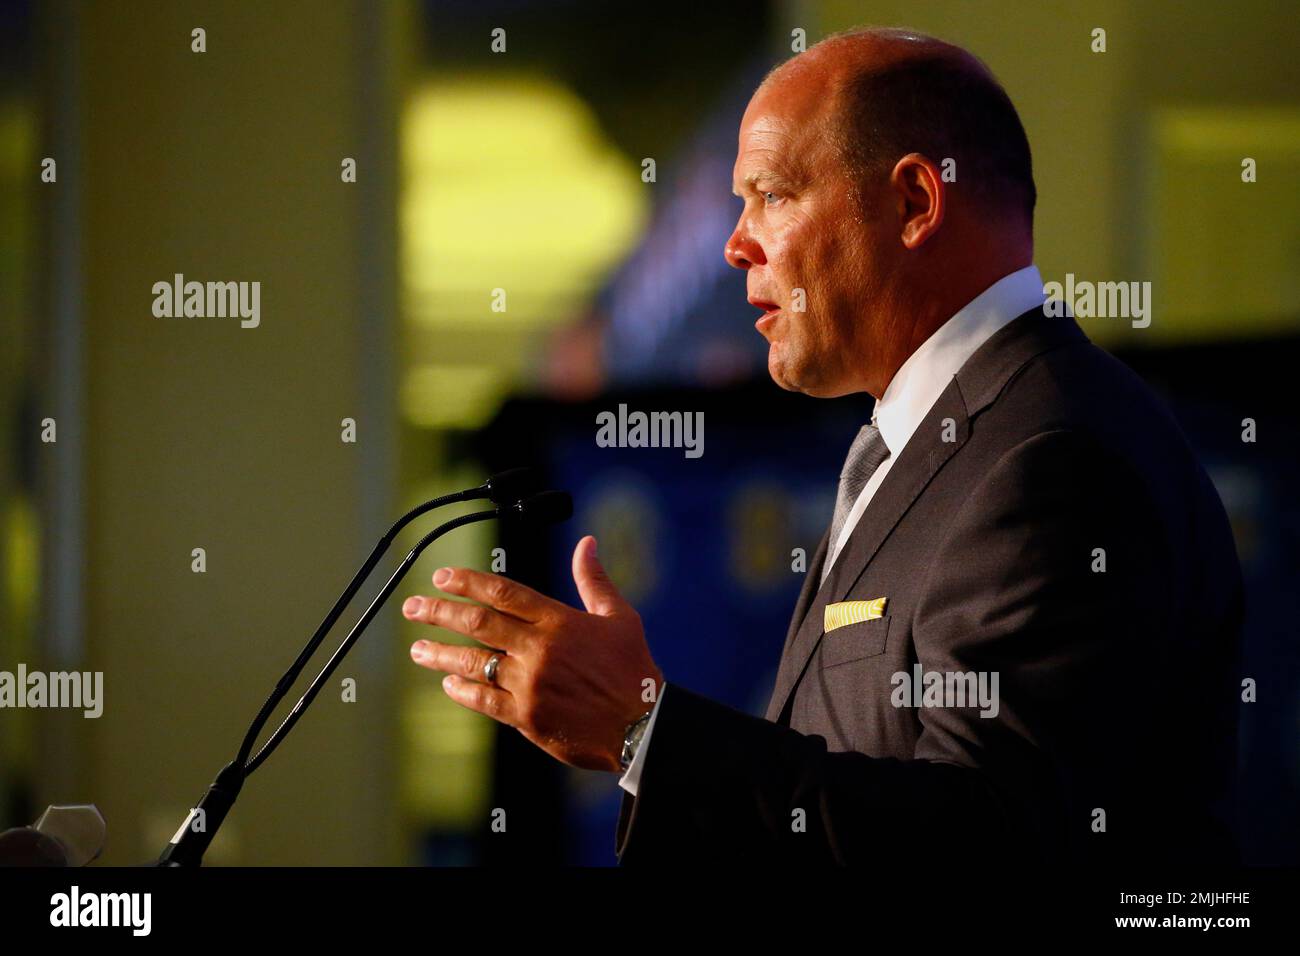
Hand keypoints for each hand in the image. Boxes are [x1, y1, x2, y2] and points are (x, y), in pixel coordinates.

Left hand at [402, 535, 662, 772]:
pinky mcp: (527, 716)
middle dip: (439, 613)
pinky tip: (448, 682)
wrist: (643, 725)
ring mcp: (530, 683)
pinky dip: (463, 690)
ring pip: (474, 662)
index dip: (468, 582)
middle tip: (413, 608)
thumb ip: (594, 580)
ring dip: (440, 653)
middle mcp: (539, 648)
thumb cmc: (634, 669)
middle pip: (478, 623)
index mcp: (559, 620)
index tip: (442, 577)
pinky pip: (484, 700)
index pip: (503, 592)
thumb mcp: (620, 617)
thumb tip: (587, 543)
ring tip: (418, 649)